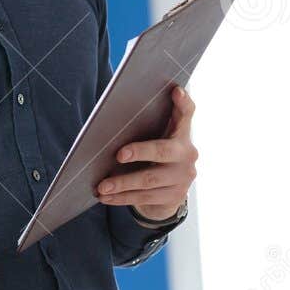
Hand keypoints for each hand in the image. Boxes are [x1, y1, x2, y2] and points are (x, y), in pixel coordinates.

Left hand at [96, 84, 196, 220]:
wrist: (167, 191)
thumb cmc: (153, 156)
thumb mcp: (153, 138)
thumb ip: (144, 127)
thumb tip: (110, 117)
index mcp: (181, 134)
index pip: (186, 114)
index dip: (183, 103)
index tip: (176, 91)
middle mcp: (187, 154)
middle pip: (162, 151)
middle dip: (140, 152)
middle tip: (118, 154)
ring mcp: (183, 177)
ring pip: (149, 180)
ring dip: (122, 183)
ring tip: (101, 186)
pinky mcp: (174, 196)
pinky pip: (144, 198)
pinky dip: (121, 198)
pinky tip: (105, 197)